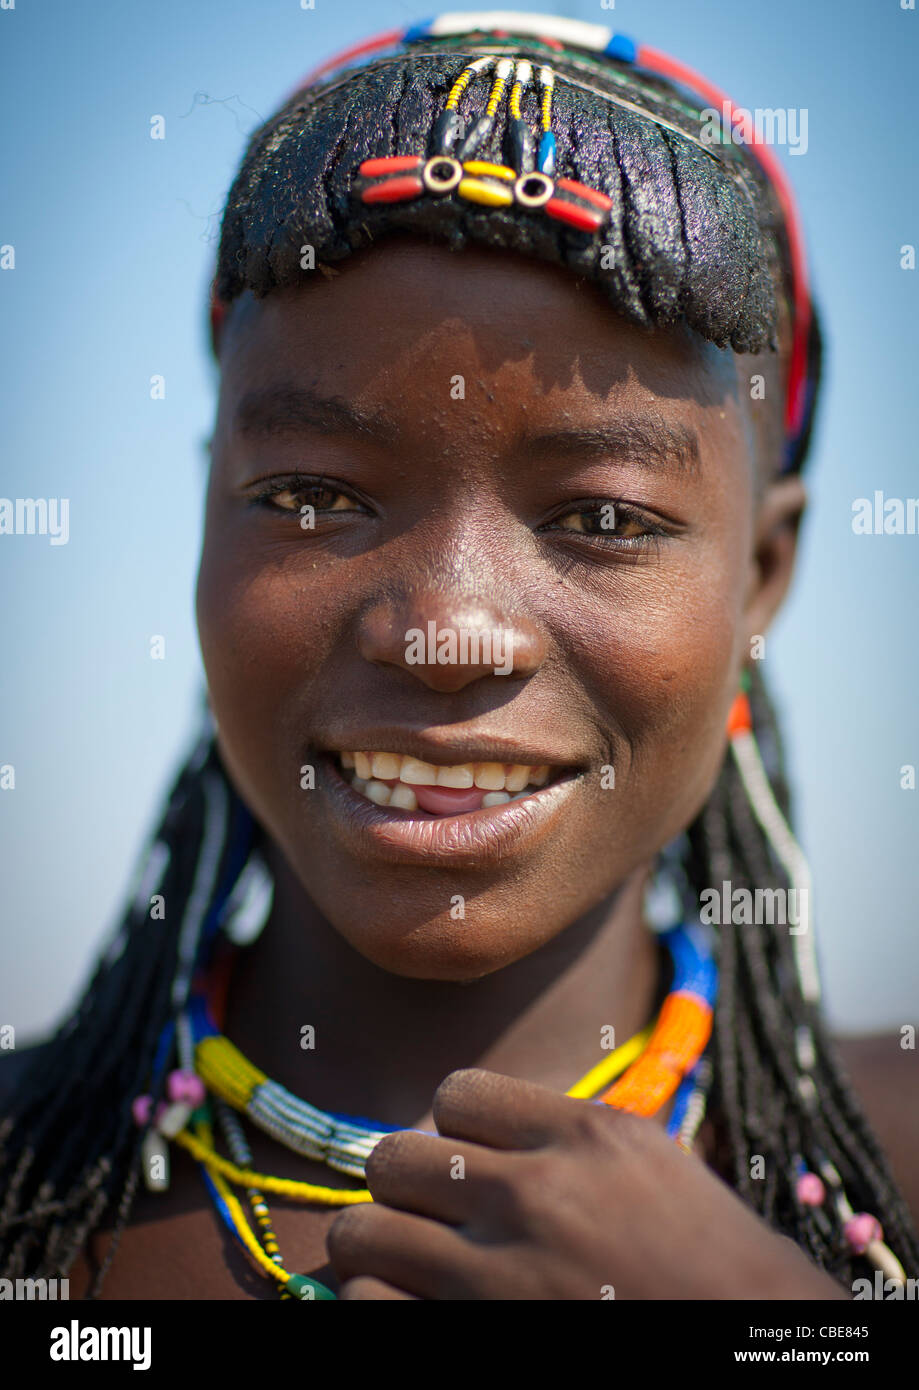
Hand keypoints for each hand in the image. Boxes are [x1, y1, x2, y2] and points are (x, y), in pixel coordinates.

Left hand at [327, 1068, 850, 1299]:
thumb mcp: (652, 1165)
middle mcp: (533, 1193)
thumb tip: (481, 1134)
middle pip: (394, 1157)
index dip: (452, 1130)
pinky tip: (409, 1308)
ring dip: (376, 1247)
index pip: (454, 1094)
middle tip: (424, 1214)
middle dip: (403, 1186)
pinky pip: (368, 1307)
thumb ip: (567, 1139)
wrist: (750, 1342)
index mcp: (583, 1133)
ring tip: (401, 1264)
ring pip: (363, 1231)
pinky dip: (377, 1306)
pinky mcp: (475, 1336)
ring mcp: (499, 1274)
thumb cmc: (717, 1263)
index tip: (466, 1161)